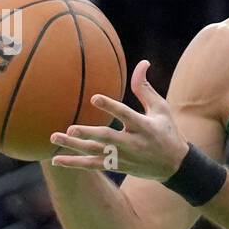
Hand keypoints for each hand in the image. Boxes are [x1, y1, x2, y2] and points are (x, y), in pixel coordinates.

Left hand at [50, 60, 188, 180]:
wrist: (174, 165)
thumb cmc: (167, 131)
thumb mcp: (161, 109)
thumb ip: (145, 88)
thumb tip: (142, 62)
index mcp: (145, 126)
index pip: (126, 115)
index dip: (111, 107)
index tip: (94, 98)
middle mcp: (133, 143)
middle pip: (108, 139)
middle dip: (89, 134)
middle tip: (70, 129)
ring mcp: (124, 157)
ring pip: (96, 153)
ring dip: (74, 147)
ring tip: (54, 138)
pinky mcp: (117, 166)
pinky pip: (93, 166)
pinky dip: (75, 163)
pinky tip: (56, 160)